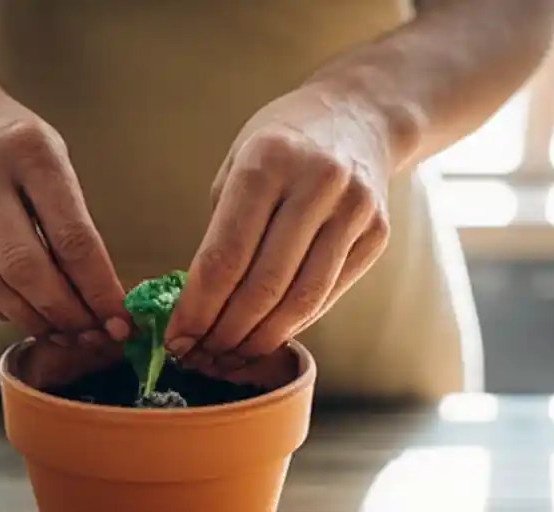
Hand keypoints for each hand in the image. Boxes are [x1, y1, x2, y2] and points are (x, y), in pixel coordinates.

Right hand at [0, 79, 129, 345]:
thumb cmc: (8, 142)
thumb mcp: (49, 157)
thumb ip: (70, 221)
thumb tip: (100, 299)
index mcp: (29, 148)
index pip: (72, 236)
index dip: (98, 288)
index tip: (118, 321)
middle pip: (24, 265)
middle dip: (62, 311)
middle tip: (86, 335)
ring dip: (25, 315)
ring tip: (53, 328)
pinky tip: (12, 309)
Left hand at [166, 83, 392, 369]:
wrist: (362, 114)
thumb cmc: (284, 143)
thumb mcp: (238, 162)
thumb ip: (221, 228)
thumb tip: (196, 305)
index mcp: (269, 160)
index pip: (226, 255)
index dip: (198, 306)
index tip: (176, 336)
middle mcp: (317, 183)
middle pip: (263, 284)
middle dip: (225, 331)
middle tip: (199, 354)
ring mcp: (354, 210)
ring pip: (301, 299)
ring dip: (260, 338)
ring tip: (230, 354)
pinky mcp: (377, 234)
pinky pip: (328, 294)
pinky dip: (294, 322)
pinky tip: (267, 334)